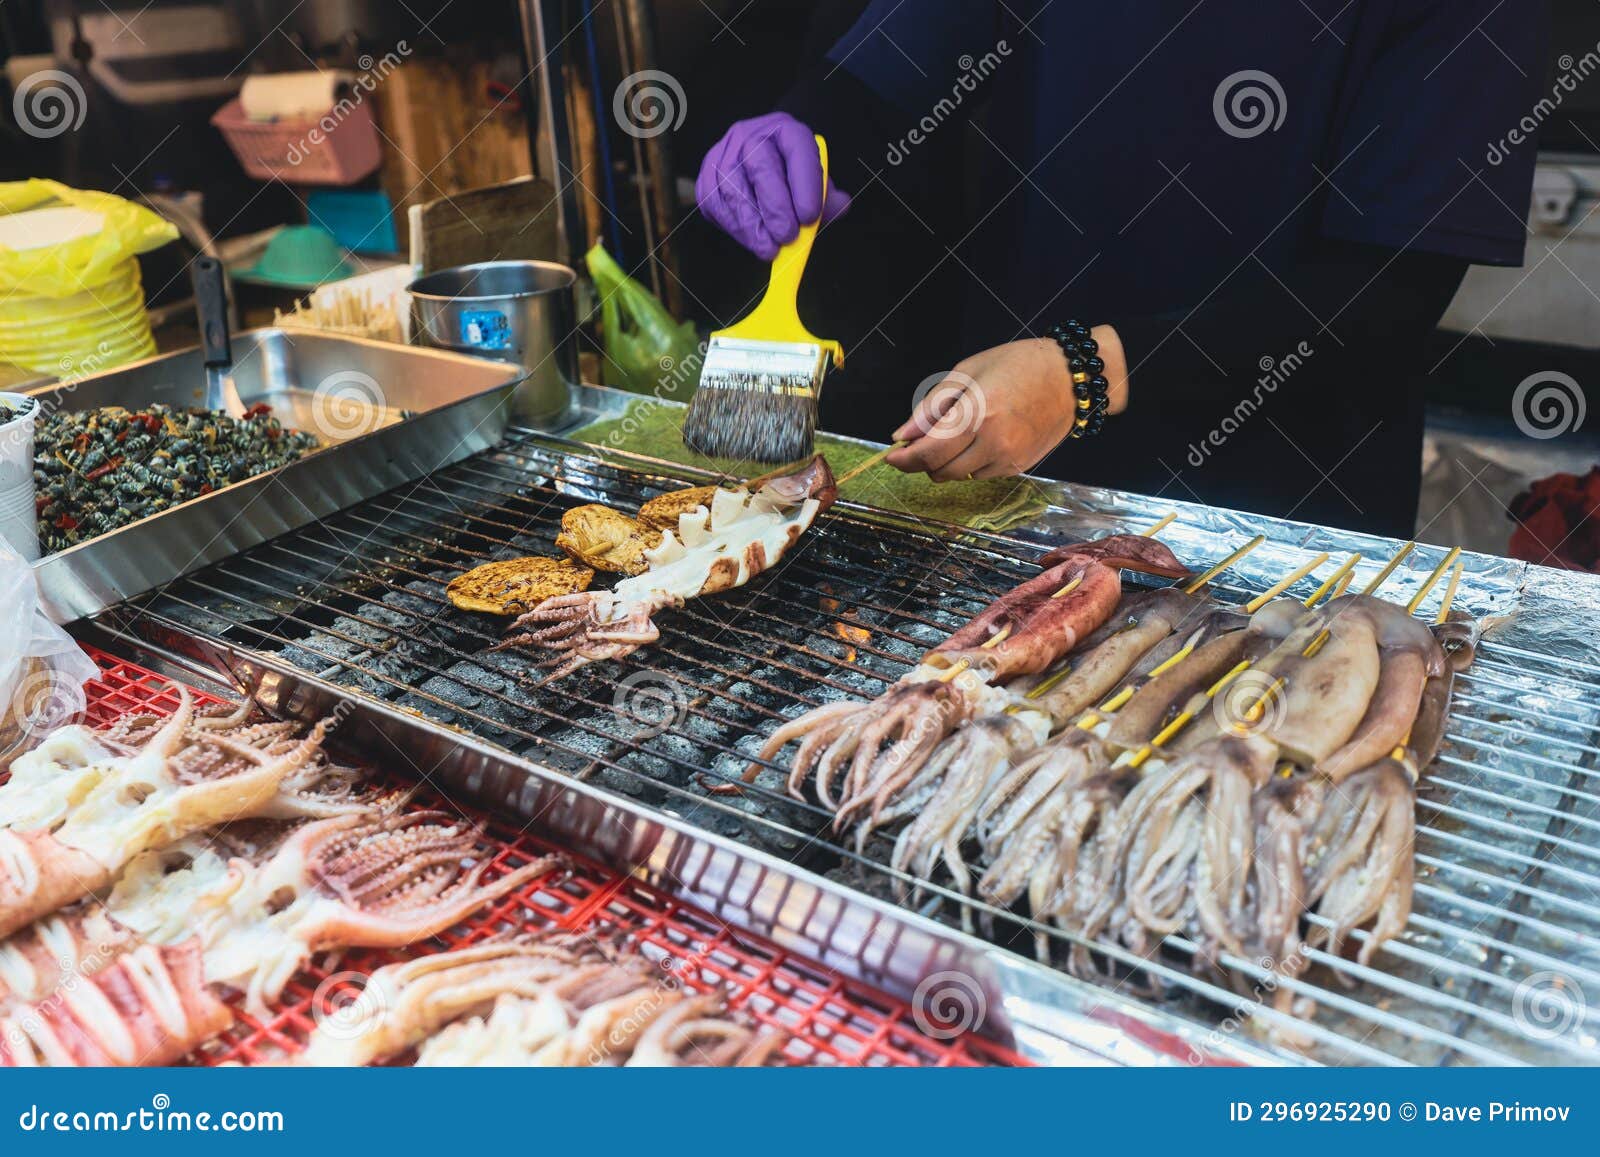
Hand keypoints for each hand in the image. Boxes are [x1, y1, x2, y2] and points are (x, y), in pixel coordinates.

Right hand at [695, 112, 851, 258]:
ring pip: (733, 190)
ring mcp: (724, 154)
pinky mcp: (706, 177)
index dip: (804, 184)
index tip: (809, 217)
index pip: (797, 149)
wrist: (761, 166)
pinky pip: (715, 204)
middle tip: (787, 237)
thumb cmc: (792, 178)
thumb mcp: (816, 182)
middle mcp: (750, 135)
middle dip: (774, 208)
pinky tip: (751, 239)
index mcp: (785, 131)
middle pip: (760, 168)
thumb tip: (839, 207)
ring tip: (769, 249)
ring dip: (752, 226)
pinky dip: (734, 227)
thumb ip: (829, 197)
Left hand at [885, 329, 1127, 480]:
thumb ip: (932, 406)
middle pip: (940, 470)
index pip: (929, 451)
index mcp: (978, 412)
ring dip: (945, 463)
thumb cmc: (1017, 365)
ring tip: (954, 435)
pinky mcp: (1018, 468)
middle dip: (922, 461)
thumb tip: (902, 435)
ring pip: (958, 477)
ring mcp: (1008, 458)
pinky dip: (969, 464)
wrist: (1071, 378)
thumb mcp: (968, 372)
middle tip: (920, 442)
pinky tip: (979, 440)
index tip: (891, 456)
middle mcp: (993, 441)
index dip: (904, 459)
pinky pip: (979, 475)